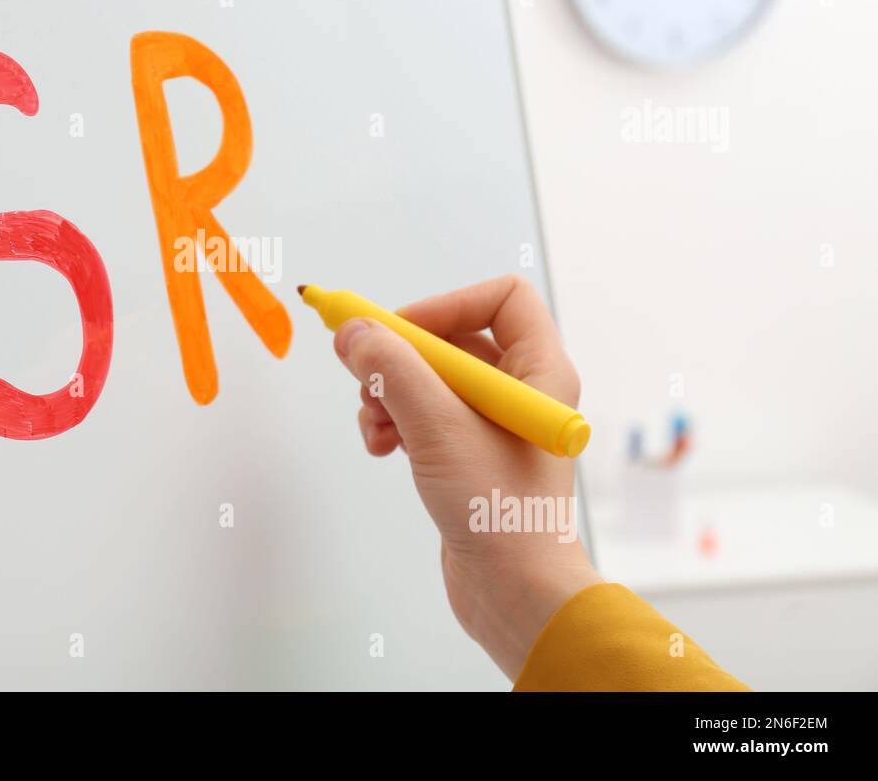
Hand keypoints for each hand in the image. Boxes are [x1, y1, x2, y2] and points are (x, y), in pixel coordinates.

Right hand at [333, 274, 601, 679]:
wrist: (514, 594)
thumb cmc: (498, 511)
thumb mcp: (438, 428)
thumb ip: (392, 370)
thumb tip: (352, 332)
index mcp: (541, 372)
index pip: (501, 300)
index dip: (446, 305)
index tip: (400, 333)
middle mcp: (522, 392)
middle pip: (453, 340)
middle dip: (403, 358)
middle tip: (367, 378)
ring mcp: (493, 427)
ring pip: (430, 380)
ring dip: (390, 394)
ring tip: (374, 427)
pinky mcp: (468, 457)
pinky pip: (424, 416)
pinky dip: (395, 424)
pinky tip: (381, 449)